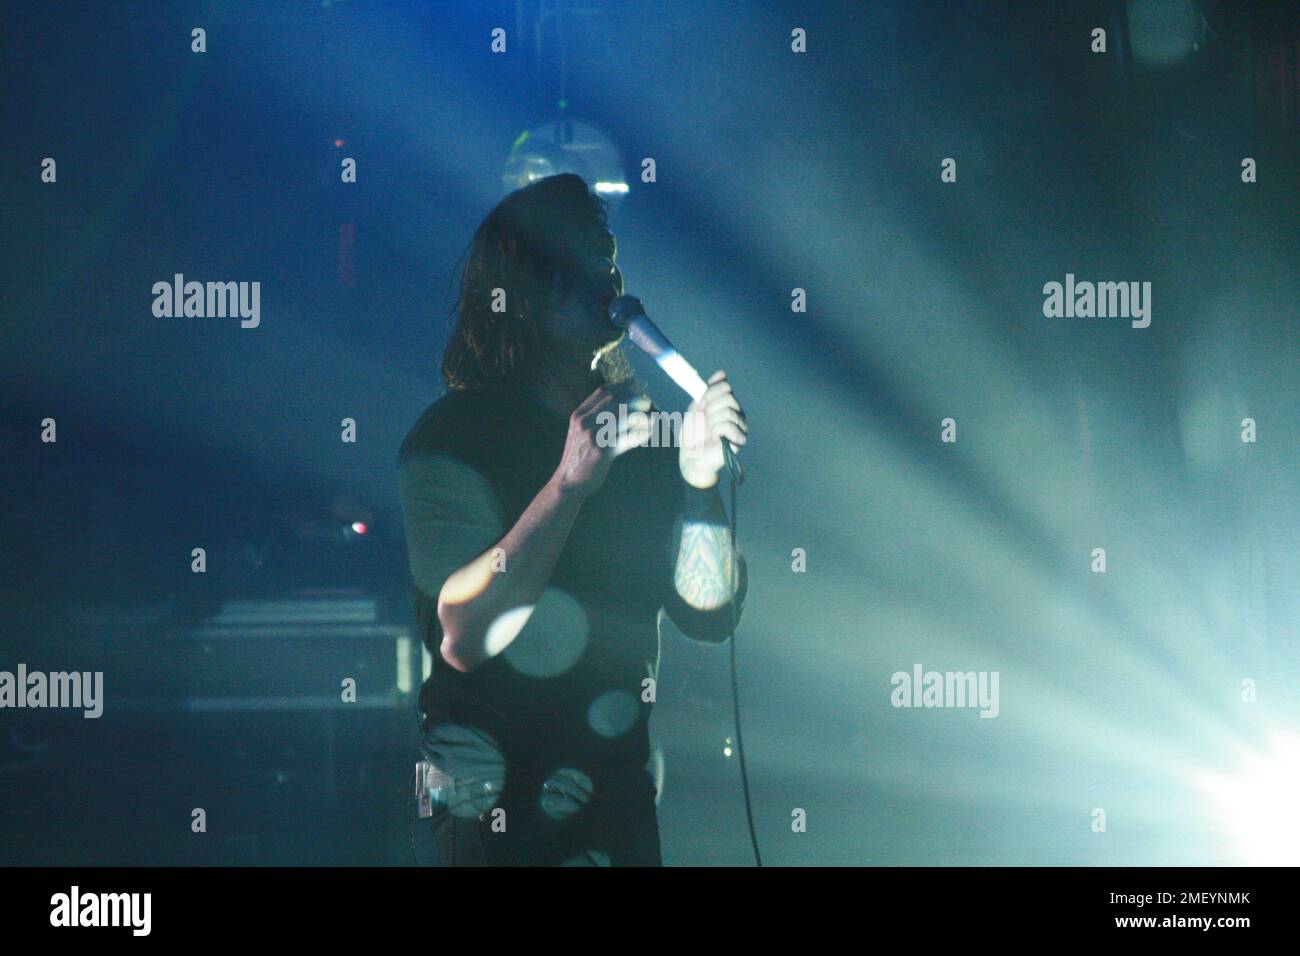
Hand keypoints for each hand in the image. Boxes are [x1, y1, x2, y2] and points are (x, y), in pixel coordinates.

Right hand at [550, 381, 652, 498]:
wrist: (568, 482)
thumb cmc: (578, 457)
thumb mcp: (579, 432)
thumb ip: (593, 418)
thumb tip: (617, 404)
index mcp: (578, 415)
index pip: (601, 392)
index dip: (620, 386)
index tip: (634, 385)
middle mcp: (584, 422)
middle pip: (614, 402)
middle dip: (633, 399)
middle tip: (646, 402)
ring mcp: (593, 436)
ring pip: (622, 418)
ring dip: (640, 416)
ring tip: (650, 419)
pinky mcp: (603, 452)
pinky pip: (627, 439)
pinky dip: (640, 435)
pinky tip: (649, 433)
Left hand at [679, 370, 747, 488]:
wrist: (689, 456)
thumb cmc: (692, 433)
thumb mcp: (697, 406)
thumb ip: (709, 390)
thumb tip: (722, 373)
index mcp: (728, 404)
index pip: (725, 386)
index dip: (709, 393)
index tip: (701, 404)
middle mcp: (737, 413)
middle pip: (729, 397)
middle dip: (711, 407)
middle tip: (705, 419)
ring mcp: (739, 427)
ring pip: (729, 411)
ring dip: (712, 421)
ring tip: (709, 430)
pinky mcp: (738, 441)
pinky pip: (729, 426)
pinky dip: (717, 430)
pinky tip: (715, 437)